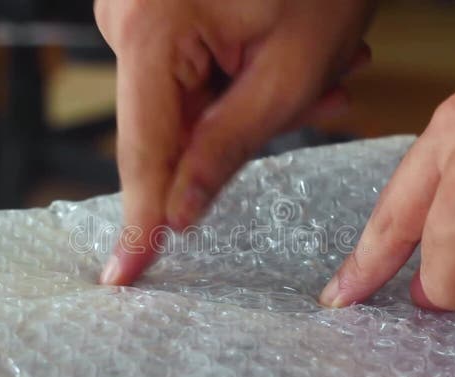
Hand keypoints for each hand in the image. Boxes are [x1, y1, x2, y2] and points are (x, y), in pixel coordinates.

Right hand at [96, 0, 374, 284]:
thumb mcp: (291, 70)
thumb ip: (227, 147)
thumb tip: (178, 210)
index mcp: (151, 27)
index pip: (142, 149)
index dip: (139, 218)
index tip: (125, 273)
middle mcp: (128, 17)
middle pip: (170, 127)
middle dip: (245, 131)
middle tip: (323, 97)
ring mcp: (138, 13)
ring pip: (188, 105)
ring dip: (257, 102)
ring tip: (329, 63)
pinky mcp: (156, 14)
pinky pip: (191, 76)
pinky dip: (244, 79)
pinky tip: (294, 55)